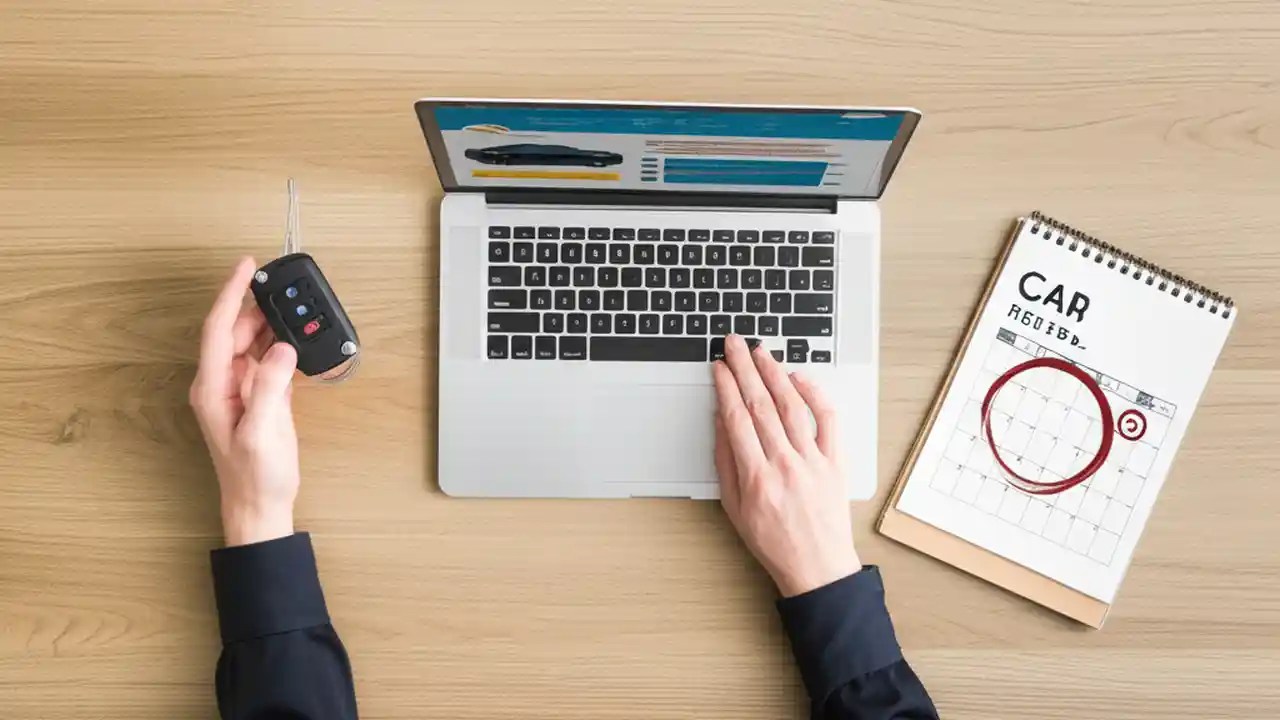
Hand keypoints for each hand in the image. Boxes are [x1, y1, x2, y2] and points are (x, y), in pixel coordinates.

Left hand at [189, 257, 300, 546]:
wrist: (260, 505)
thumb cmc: (255, 476)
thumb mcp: (262, 432)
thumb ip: (269, 388)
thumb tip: (281, 350)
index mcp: (213, 388)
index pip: (218, 328)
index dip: (231, 294)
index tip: (246, 267)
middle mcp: (221, 384)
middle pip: (236, 331)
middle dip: (258, 308)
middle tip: (286, 292)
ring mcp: (238, 390)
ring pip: (252, 343)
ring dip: (271, 327)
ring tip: (295, 313)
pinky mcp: (257, 398)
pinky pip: (266, 361)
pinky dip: (281, 347)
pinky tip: (296, 343)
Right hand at [712, 335, 859, 596]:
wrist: (817, 566)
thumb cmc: (773, 541)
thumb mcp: (734, 507)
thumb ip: (725, 462)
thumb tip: (721, 421)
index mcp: (756, 477)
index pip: (736, 418)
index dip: (725, 387)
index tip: (718, 367)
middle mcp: (785, 465)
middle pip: (760, 404)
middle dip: (744, 369)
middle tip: (733, 344)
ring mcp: (813, 461)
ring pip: (791, 406)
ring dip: (774, 373)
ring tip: (761, 353)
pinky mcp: (836, 462)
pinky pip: (827, 420)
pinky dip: (814, 395)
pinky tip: (800, 378)